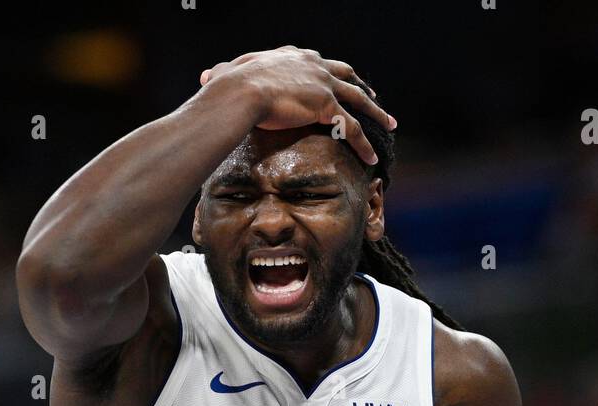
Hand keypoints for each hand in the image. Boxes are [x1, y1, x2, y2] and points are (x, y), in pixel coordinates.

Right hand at [199, 46, 395, 164]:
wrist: (240, 92)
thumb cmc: (229, 85)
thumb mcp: (227, 73)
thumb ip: (224, 74)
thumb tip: (207, 77)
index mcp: (294, 57)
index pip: (320, 63)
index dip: (332, 73)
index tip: (340, 81)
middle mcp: (314, 65)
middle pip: (348, 76)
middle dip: (363, 87)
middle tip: (374, 98)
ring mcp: (323, 84)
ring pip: (359, 100)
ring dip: (377, 114)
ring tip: (390, 126)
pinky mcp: (326, 105)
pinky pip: (352, 127)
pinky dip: (364, 143)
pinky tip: (372, 156)